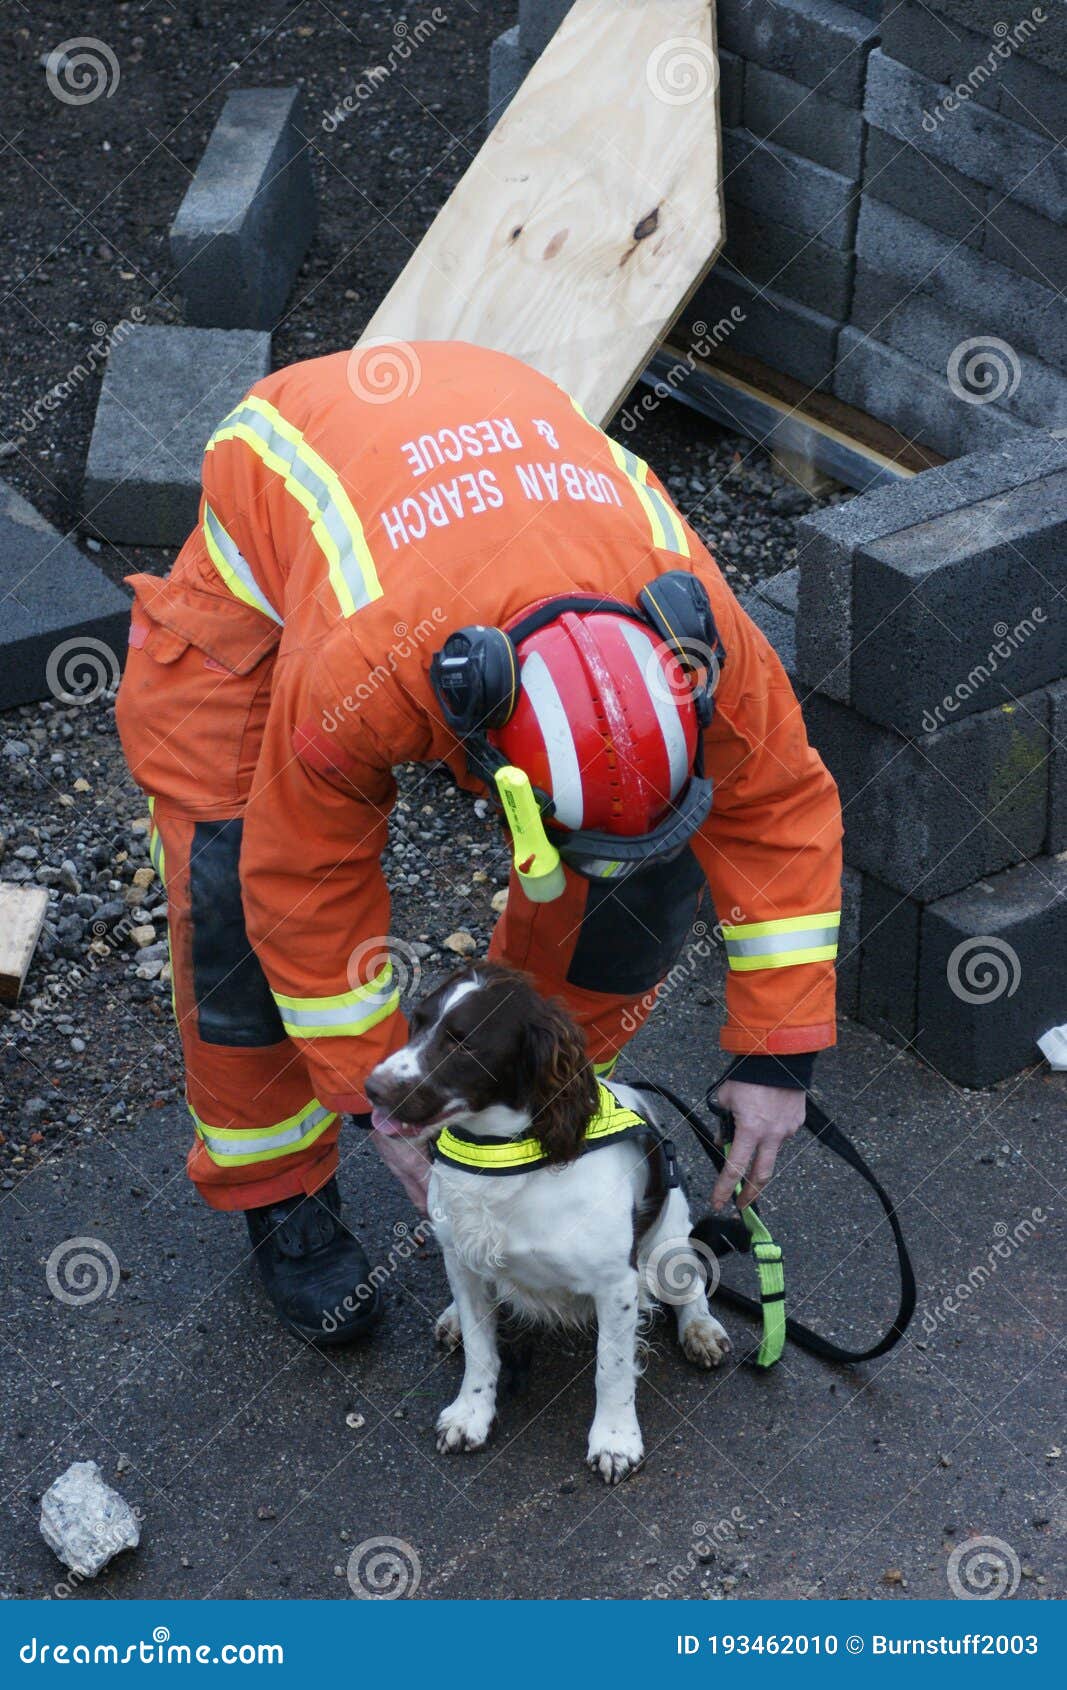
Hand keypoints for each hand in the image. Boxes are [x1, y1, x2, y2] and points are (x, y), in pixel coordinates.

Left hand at [711, 1079, 805, 1210]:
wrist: (779, 1056)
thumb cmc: (747, 1075)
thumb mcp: (724, 1098)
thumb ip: (722, 1123)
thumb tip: (722, 1140)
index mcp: (750, 1130)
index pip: (734, 1168)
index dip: (723, 1189)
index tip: (718, 1202)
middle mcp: (771, 1135)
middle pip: (761, 1176)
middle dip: (750, 1195)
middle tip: (742, 1205)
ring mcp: (787, 1130)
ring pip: (771, 1151)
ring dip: (760, 1151)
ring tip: (752, 1127)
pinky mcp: (797, 1123)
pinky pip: (781, 1134)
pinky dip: (771, 1132)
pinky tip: (766, 1116)